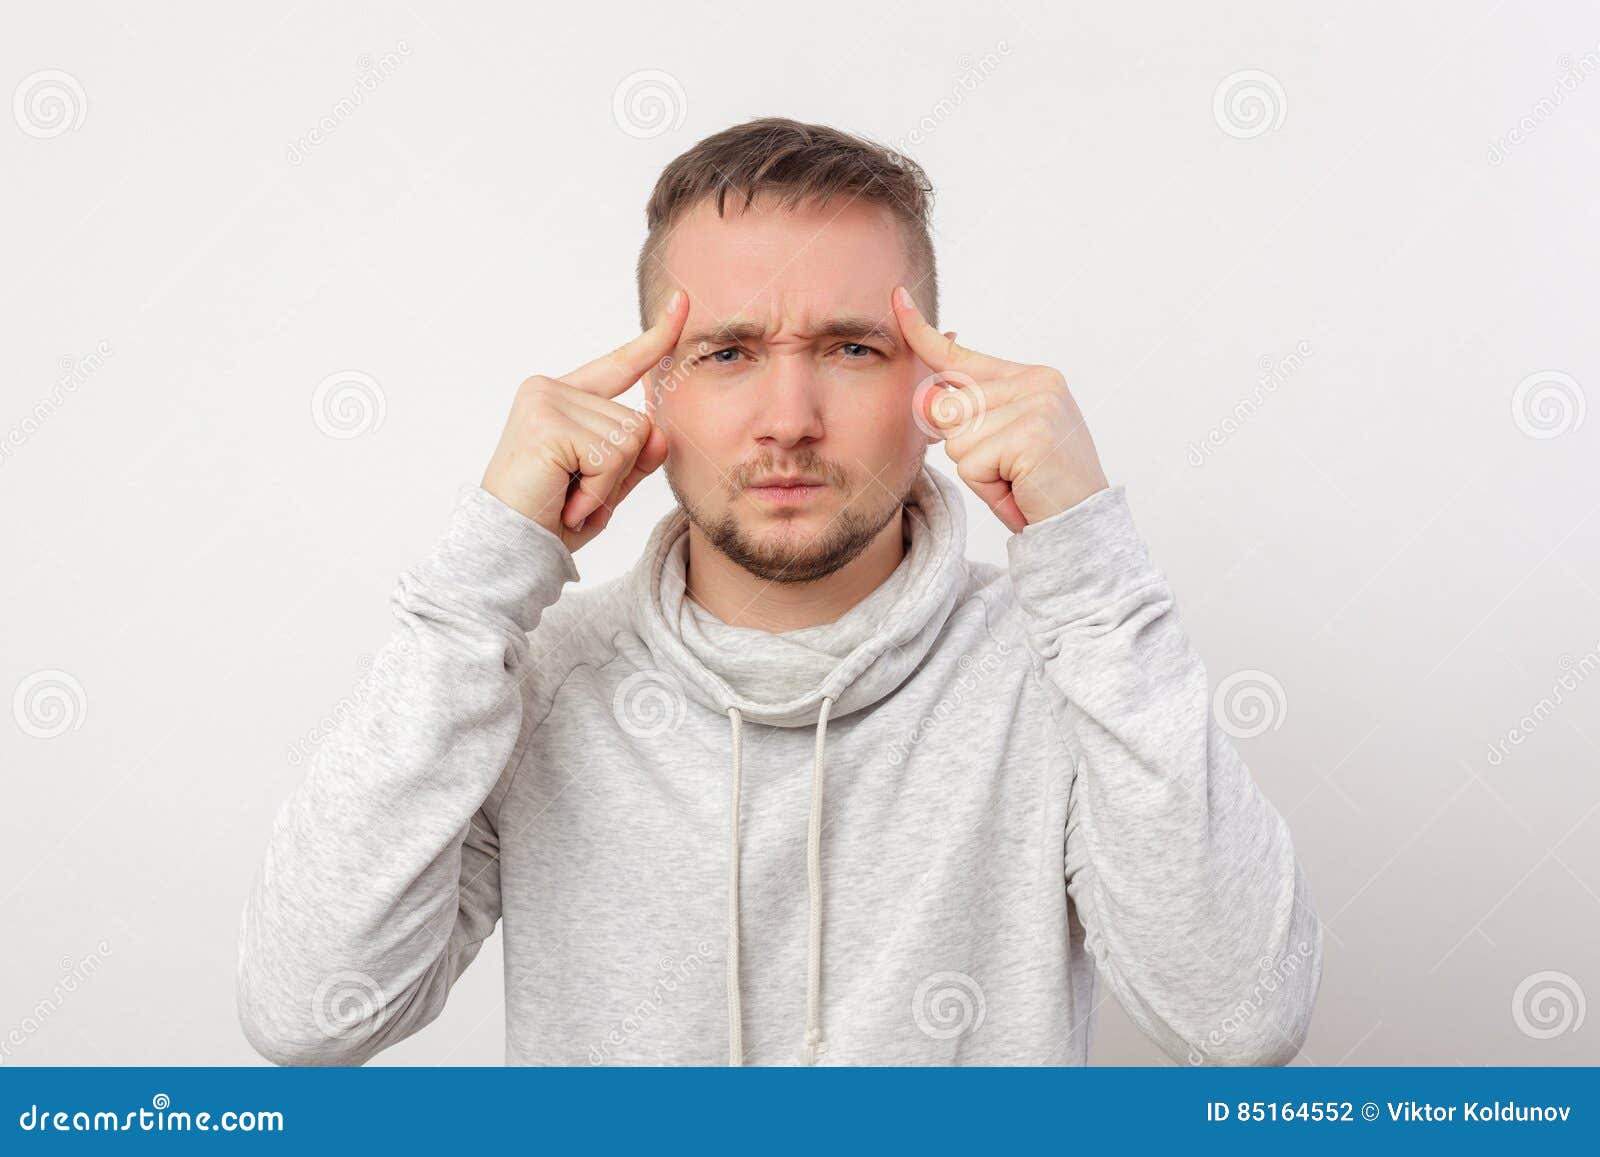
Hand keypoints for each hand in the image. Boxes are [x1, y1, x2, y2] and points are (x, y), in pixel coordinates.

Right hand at [481, 290, 688, 551]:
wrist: (508, 551)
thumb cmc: (549, 519)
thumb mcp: (605, 486)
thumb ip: (635, 457)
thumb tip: (661, 430)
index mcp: (563, 398)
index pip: (621, 364)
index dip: (655, 338)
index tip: (683, 300)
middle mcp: (551, 389)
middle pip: (638, 421)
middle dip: (618, 472)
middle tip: (574, 494)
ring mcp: (546, 400)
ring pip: (630, 437)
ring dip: (607, 484)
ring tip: (568, 497)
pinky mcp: (547, 422)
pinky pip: (612, 455)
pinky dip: (598, 490)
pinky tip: (566, 501)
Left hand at [890, 285, 1108, 532]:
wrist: (1081, 526)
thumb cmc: (1036, 487)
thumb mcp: (996, 443)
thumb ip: (963, 416)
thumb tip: (925, 397)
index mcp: (1028, 377)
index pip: (959, 355)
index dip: (921, 332)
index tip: (897, 297)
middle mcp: (1036, 382)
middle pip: (946, 405)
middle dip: (964, 446)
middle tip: (1005, 468)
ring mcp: (1037, 404)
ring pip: (956, 437)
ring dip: (977, 470)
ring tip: (1014, 479)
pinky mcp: (1031, 434)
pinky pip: (971, 462)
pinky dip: (987, 486)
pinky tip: (1019, 487)